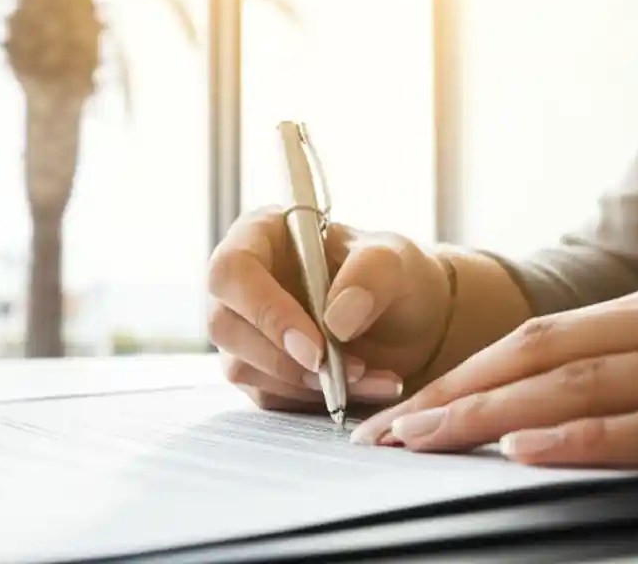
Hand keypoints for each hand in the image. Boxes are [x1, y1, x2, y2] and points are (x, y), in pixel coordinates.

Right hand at [207, 206, 451, 411]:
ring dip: (305, 382)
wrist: (413, 324)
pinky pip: (267, 395)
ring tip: (366, 376)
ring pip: (242, 367)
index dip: (264, 310)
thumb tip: (336, 321)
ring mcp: (245, 329)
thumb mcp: (397, 261)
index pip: (232, 269)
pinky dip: (313, 401)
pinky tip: (358, 390)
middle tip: (342, 371)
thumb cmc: (396, 276)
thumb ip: (371, 275)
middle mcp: (242, 283)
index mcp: (261, 236)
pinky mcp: (258, 370)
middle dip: (283, 358)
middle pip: (224, 325)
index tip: (315, 346)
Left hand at [351, 270, 637, 472]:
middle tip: (389, 432)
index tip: (410, 409)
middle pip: (545, 353)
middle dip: (457, 393)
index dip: (467, 371)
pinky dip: (589, 439)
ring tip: (427, 441)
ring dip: (494, 414)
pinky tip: (531, 453)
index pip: (543, 335)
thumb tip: (561, 399)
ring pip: (587, 383)